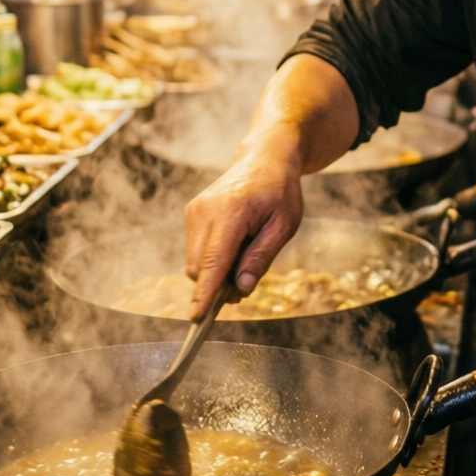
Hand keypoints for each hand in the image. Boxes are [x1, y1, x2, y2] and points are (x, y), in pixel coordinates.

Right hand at [184, 139, 304, 320]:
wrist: (264, 158)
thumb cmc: (280, 192)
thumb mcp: (284, 226)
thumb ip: (261, 257)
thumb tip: (241, 288)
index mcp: (231, 212)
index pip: (213, 261)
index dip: (205, 293)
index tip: (196, 317)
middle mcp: (205, 210)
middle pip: (199, 267)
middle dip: (216, 286)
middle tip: (245, 282)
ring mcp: (195, 210)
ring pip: (194, 262)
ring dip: (214, 272)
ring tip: (244, 255)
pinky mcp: (192, 212)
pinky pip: (195, 250)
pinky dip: (211, 258)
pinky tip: (234, 244)